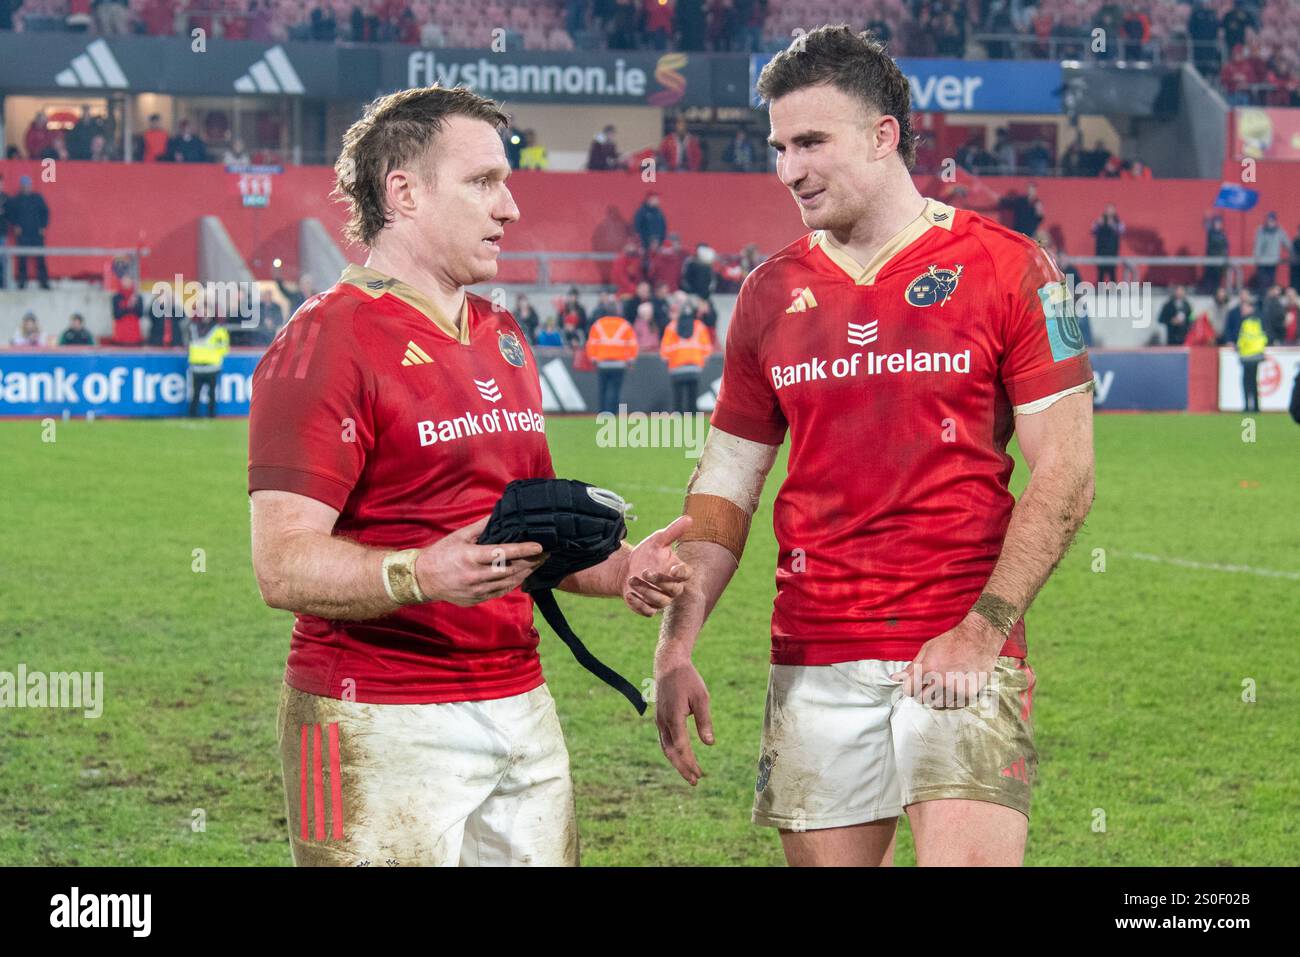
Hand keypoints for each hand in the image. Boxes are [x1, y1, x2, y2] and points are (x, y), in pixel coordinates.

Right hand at [415, 517, 544, 606]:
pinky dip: (512, 584)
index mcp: (471, 556)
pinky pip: (499, 592)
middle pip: (510, 570)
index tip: (539, 547)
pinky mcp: (476, 599)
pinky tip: (520, 576)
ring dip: (524, 574)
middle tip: (544, 555)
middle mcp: (475, 575)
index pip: (503, 553)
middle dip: (530, 562)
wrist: (422, 578)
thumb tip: (499, 514)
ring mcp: (476, 590)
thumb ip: (482, 526)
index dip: (523, 550)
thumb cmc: (441, 553)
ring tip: (536, 565)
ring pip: (508, 584)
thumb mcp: (460, 535)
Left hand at [622, 515, 693, 616]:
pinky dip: (638, 604)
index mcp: (677, 571)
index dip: (682, 573)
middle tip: (644, 571)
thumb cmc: (647, 553)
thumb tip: (689, 518)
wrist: (627, 568)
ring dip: (645, 591)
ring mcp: (661, 599)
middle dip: (659, 581)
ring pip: (661, 602)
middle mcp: (673, 587)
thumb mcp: (658, 540)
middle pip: (674, 590)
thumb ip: (673, 531)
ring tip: (632, 579)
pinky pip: (648, 612)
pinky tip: (629, 593)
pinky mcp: (649, 608)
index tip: (673, 569)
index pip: (687, 574)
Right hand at [654, 648, 712, 784]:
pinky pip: (665, 739)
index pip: (682, 747)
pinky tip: (682, 756)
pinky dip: (673, 751)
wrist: (669, 664)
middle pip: (671, 751)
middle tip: (694, 781)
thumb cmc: (688, 679)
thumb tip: (710, 744)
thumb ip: (705, 721)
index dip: (690, 762)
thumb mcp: (702, 698)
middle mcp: (663, 721)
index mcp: (674, 717)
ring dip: (677, 762)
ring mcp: (659, 720)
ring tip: (689, 774)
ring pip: (666, 747)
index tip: (699, 774)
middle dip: (682, 768)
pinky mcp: (660, 718)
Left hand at [889, 612, 1003, 709]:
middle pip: (922, 699)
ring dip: (938, 696)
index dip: (911, 687)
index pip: (910, 690)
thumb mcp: (928, 649)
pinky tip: (955, 685)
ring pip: (937, 703)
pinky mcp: (969, 695)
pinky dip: (951, 698)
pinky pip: (953, 705)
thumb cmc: (952, 642)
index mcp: (929, 669)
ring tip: (945, 681)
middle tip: (931, 682)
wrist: (979, 639)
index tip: (915, 684)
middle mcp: (942, 681)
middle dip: (923, 692)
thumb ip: (912, 667)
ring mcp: (956, 689)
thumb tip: (896, 678)